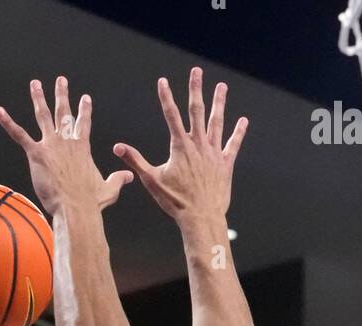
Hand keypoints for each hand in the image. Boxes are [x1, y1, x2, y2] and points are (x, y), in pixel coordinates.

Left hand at [0, 76, 132, 217]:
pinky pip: (19, 134)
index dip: (84, 110)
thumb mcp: (109, 189)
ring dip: (38, 98)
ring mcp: (51, 145)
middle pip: (64, 113)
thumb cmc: (91, 202)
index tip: (85, 98)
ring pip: (43, 115)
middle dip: (62, 95)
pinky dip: (8, 123)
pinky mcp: (36, 153)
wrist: (76, 209)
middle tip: (61, 80)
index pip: (84, 124)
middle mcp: (67, 141)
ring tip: (35, 84)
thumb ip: (118, 179)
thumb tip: (129, 175)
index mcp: (82, 148)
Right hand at [113, 67, 247, 227]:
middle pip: (196, 111)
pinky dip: (238, 132)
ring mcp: (214, 153)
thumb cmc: (176, 202)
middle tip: (197, 71)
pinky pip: (233, 144)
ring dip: (219, 103)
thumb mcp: (152, 181)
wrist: (201, 218)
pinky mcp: (226, 164)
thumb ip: (136, 161)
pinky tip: (243, 121)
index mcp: (180, 147)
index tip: (163, 81)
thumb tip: (118, 148)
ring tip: (221, 87)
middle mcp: (199, 145)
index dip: (166, 97)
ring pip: (217, 123)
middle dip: (196, 89)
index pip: (171, 115)